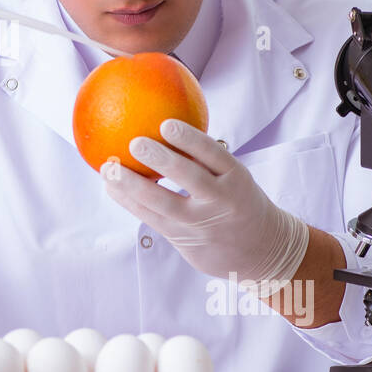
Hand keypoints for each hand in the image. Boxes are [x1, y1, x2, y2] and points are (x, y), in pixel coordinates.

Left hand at [100, 118, 308, 296]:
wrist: (261, 251)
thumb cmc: (238, 202)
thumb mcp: (235, 177)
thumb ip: (206, 158)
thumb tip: (161, 121)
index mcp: (237, 178)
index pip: (214, 154)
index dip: (190, 139)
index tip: (166, 124)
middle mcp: (222, 201)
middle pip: (190, 179)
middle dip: (161, 160)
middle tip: (134, 143)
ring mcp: (203, 224)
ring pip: (164, 204)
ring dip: (133, 186)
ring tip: (110, 169)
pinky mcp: (186, 242)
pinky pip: (153, 220)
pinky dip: (130, 203)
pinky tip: (112, 189)